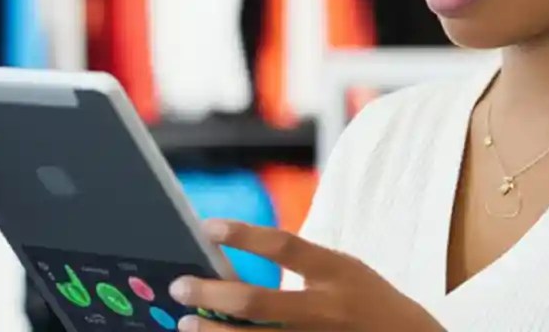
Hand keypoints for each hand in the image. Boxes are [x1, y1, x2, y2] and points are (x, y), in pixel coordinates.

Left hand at [169, 220, 443, 331]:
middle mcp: (326, 309)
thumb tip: (236, 266)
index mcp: (336, 271)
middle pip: (258, 302)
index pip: (284, 246)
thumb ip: (302, 266)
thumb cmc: (368, 301)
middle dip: (212, 294)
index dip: (244, 234)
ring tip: (185, 323)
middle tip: (179, 286)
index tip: (207, 227)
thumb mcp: (344, 271)